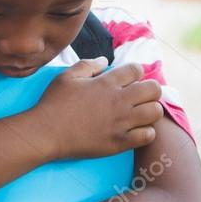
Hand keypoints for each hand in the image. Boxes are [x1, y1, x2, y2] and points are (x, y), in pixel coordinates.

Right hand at [34, 58, 163, 159]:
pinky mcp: (119, 142)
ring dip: (150, 110)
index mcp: (105, 83)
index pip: (136, 70)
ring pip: (155, 112)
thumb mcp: (66, 77)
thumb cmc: (53, 103)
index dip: (135, 72)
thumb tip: (104, 60)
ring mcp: (120, 123)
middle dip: (150, 89)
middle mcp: (118, 101)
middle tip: (139, 95)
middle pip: (153, 89)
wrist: (45, 133)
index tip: (129, 79)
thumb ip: (87, 65)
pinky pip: (148, 136)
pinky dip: (145, 132)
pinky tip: (135, 130)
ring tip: (140, 113)